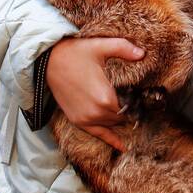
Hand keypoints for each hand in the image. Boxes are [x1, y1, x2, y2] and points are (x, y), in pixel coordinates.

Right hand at [45, 36, 144, 151]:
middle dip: (131, 109)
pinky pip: (98, 134)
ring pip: (113, 124)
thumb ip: (124, 48)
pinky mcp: (78, 121)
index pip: (132, 106)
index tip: (144, 94)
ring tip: (133, 114)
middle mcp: (96, 113)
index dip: (139, 100)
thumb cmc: (76, 53)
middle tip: (139, 101)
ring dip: (121, 119)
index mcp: (106, 97)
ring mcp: (86, 119)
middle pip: (123, 116)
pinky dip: (111, 140)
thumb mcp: (100, 46)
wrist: (48, 61)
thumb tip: (143, 54)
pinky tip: (123, 147)